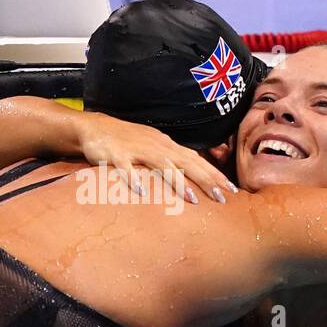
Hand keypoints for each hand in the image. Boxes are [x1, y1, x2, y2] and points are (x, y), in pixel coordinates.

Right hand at [76, 111, 237, 203]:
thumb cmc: (127, 141)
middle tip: (223, 197)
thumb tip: (196, 174)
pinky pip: (126, 168)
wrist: (94, 127)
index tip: (232, 190)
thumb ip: (173, 159)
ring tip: (193, 199)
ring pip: (162, 166)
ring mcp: (136, 150)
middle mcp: (156, 146)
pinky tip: (141, 192)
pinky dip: (133, 179)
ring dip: (179, 182)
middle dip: (206, 180)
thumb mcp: (154, 147)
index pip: (197, 160)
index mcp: (167, 145)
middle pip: (187, 163)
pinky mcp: (116, 156)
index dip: (215, 174)